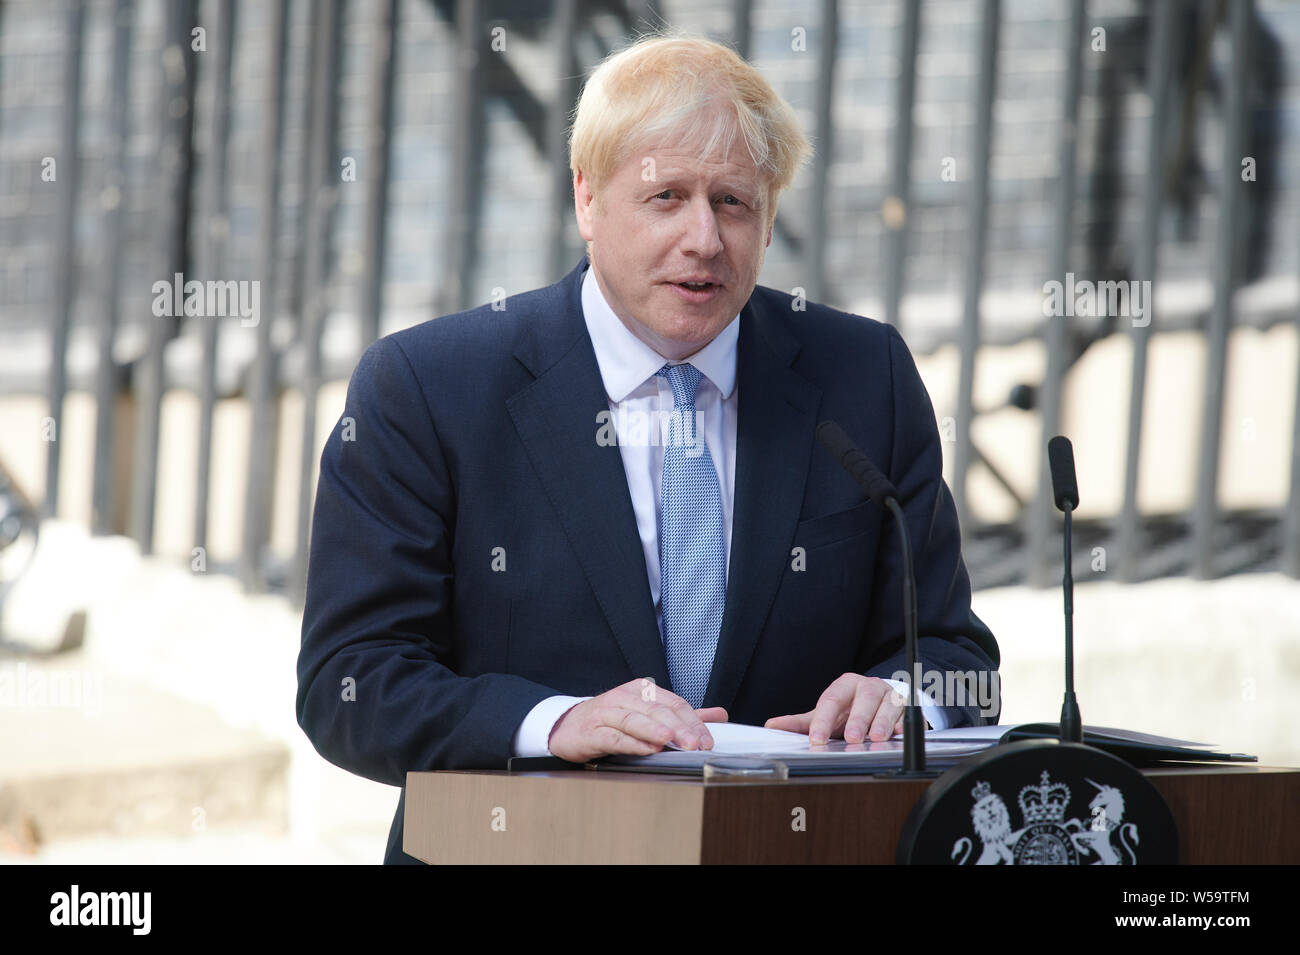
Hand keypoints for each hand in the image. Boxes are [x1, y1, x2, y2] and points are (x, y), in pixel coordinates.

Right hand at [547, 678, 728, 762]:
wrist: (568, 726)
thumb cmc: (611, 720)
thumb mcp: (649, 713)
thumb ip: (683, 715)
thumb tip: (719, 715)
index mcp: (642, 690)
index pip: (674, 703)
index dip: (693, 722)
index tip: (707, 740)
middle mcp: (625, 697)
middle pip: (657, 710)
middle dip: (679, 727)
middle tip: (696, 743)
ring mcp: (607, 713)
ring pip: (635, 719)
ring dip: (654, 729)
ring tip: (670, 739)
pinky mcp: (592, 731)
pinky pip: (613, 736)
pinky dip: (630, 742)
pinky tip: (645, 748)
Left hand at [764, 673, 905, 743]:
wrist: (880, 701)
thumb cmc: (850, 708)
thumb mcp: (826, 713)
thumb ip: (800, 722)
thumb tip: (771, 726)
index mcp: (846, 685)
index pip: (832, 699)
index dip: (824, 720)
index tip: (816, 739)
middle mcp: (869, 687)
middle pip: (864, 697)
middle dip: (858, 718)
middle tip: (850, 738)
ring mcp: (891, 696)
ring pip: (889, 704)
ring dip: (883, 721)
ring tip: (876, 738)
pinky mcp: (908, 707)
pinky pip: (908, 714)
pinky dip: (903, 724)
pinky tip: (898, 735)